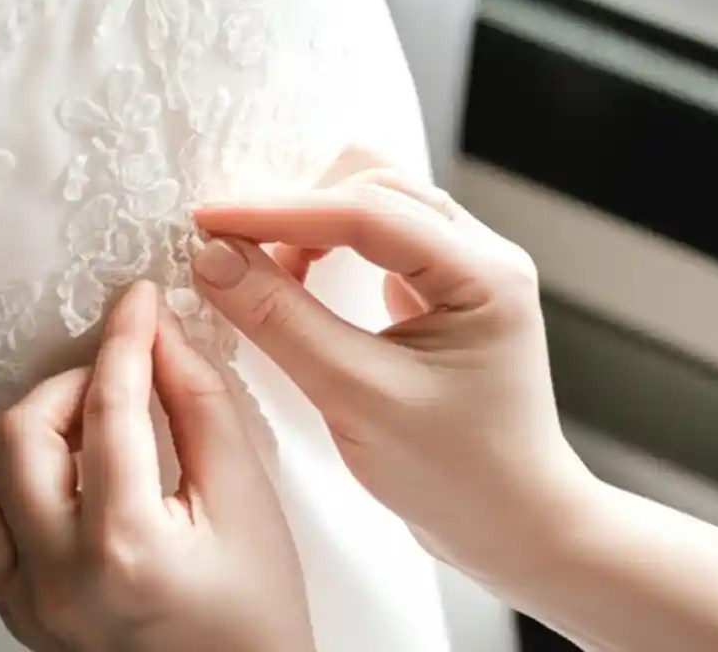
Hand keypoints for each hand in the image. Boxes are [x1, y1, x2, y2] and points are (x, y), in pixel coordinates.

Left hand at [0, 282, 315, 651]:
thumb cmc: (257, 620)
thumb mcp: (248, 500)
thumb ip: (201, 405)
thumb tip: (161, 335)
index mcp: (125, 547)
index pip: (109, 408)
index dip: (125, 338)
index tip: (137, 301)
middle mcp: (57, 578)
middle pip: (20, 433)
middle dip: (70, 385)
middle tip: (120, 380)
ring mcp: (25, 601)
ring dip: (26, 435)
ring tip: (84, 435)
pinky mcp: (13, 611)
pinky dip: (5, 482)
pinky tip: (57, 477)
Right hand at [191, 170, 594, 583]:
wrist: (512, 529)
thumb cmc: (455, 475)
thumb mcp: (356, 397)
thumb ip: (282, 321)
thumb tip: (212, 258)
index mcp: (483, 273)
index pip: (364, 211)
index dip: (275, 211)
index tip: (205, 220)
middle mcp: (483, 256)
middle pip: (373, 188)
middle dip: (295, 211)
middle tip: (227, 250)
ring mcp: (467, 272)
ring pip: (376, 207)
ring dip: (311, 226)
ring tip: (261, 271)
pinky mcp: (446, 294)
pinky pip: (380, 241)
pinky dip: (329, 248)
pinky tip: (298, 281)